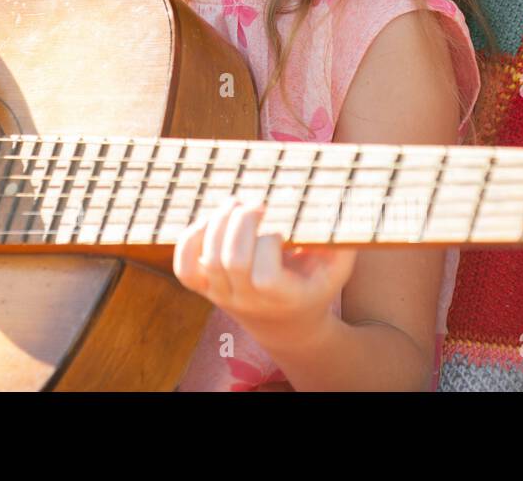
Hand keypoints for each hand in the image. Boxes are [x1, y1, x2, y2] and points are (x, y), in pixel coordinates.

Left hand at [172, 197, 356, 332]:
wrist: (286, 323)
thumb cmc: (314, 283)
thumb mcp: (337, 265)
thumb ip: (339, 236)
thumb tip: (337, 198)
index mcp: (283, 298)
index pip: (264, 276)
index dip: (269, 243)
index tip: (281, 227)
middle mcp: (247, 301)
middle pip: (230, 261)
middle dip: (242, 222)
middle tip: (256, 203)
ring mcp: (221, 295)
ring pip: (207, 257)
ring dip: (220, 221)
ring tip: (238, 203)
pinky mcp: (203, 287)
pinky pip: (183, 265)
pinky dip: (191, 237)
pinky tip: (212, 220)